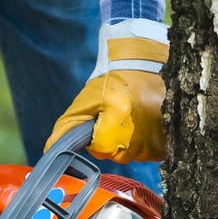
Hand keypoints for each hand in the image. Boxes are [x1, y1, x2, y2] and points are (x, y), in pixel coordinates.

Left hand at [45, 20, 168, 162]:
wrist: (146, 63)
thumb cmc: (112, 80)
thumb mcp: (85, 101)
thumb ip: (66, 128)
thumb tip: (51, 151)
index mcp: (116, 120)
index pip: (99, 149)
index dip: (97, 138)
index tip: (102, 121)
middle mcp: (138, 134)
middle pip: (117, 155)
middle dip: (114, 141)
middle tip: (119, 117)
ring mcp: (155, 139)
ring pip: (134, 155)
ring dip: (131, 142)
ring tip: (134, 117)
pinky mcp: (166, 141)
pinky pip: (150, 153)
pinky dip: (146, 143)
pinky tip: (146, 124)